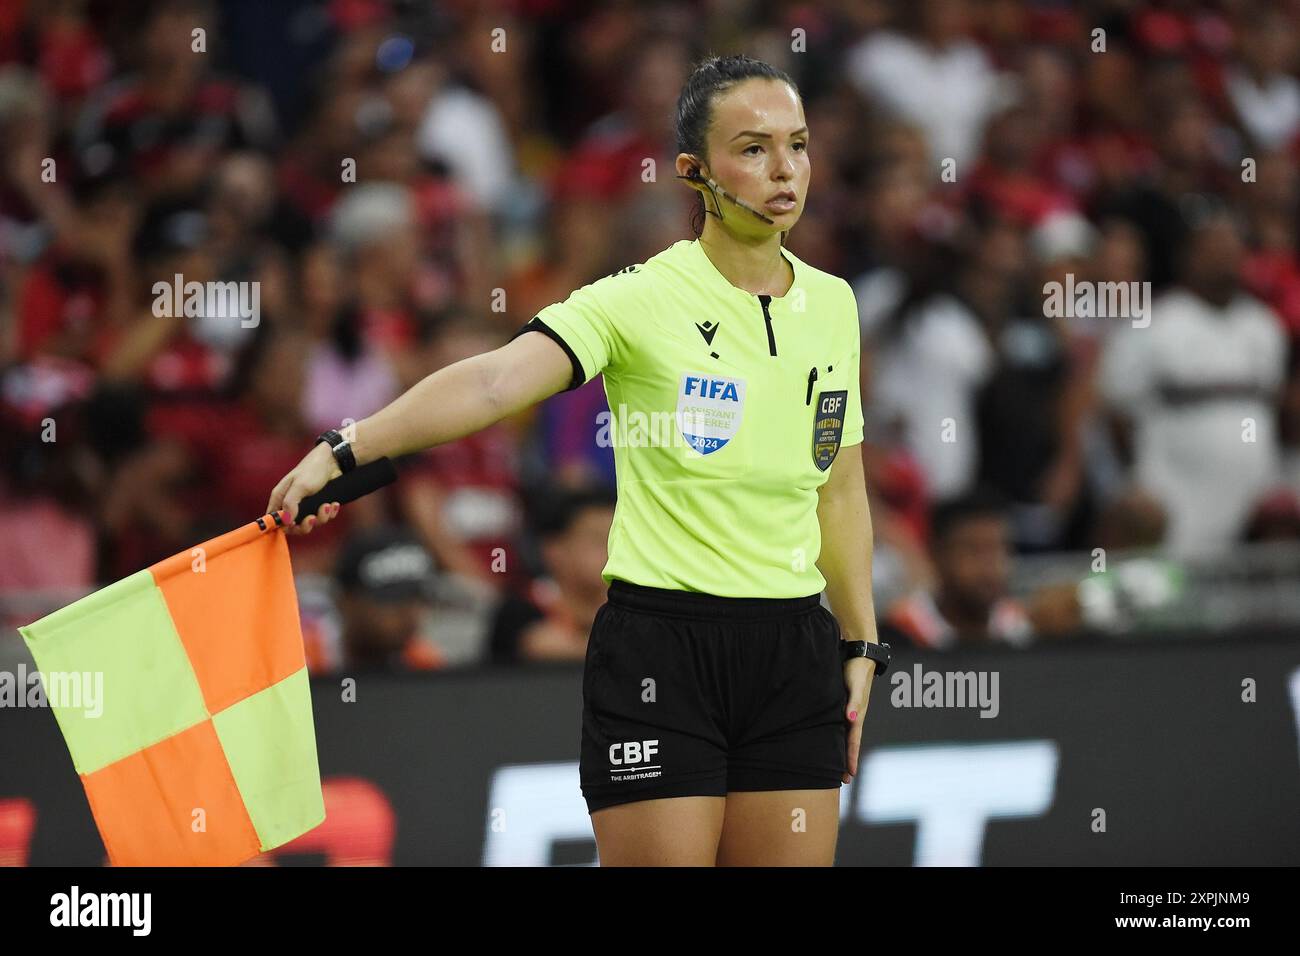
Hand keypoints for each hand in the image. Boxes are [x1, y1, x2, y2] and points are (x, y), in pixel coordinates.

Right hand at [266, 443, 342, 533]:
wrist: (333, 461)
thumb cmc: (312, 469)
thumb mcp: (300, 486)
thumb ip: (290, 504)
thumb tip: (285, 521)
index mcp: (280, 498)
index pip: (274, 520)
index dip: (283, 527)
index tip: (294, 525)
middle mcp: (291, 504)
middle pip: (294, 527)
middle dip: (305, 526)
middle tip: (313, 518)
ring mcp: (306, 506)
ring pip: (311, 523)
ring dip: (321, 518)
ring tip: (327, 506)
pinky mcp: (318, 505)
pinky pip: (323, 517)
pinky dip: (330, 513)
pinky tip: (333, 504)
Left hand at [842, 657, 874, 783]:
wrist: (859, 655)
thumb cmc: (856, 671)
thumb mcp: (855, 686)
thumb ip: (853, 702)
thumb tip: (851, 719)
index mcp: (857, 715)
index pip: (853, 742)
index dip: (850, 758)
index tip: (849, 776)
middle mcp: (853, 716)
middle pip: (849, 743)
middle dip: (846, 761)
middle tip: (842, 781)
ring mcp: (848, 711)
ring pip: (844, 736)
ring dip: (842, 751)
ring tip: (836, 766)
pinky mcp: (842, 704)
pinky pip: (839, 725)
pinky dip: (836, 737)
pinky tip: (830, 741)